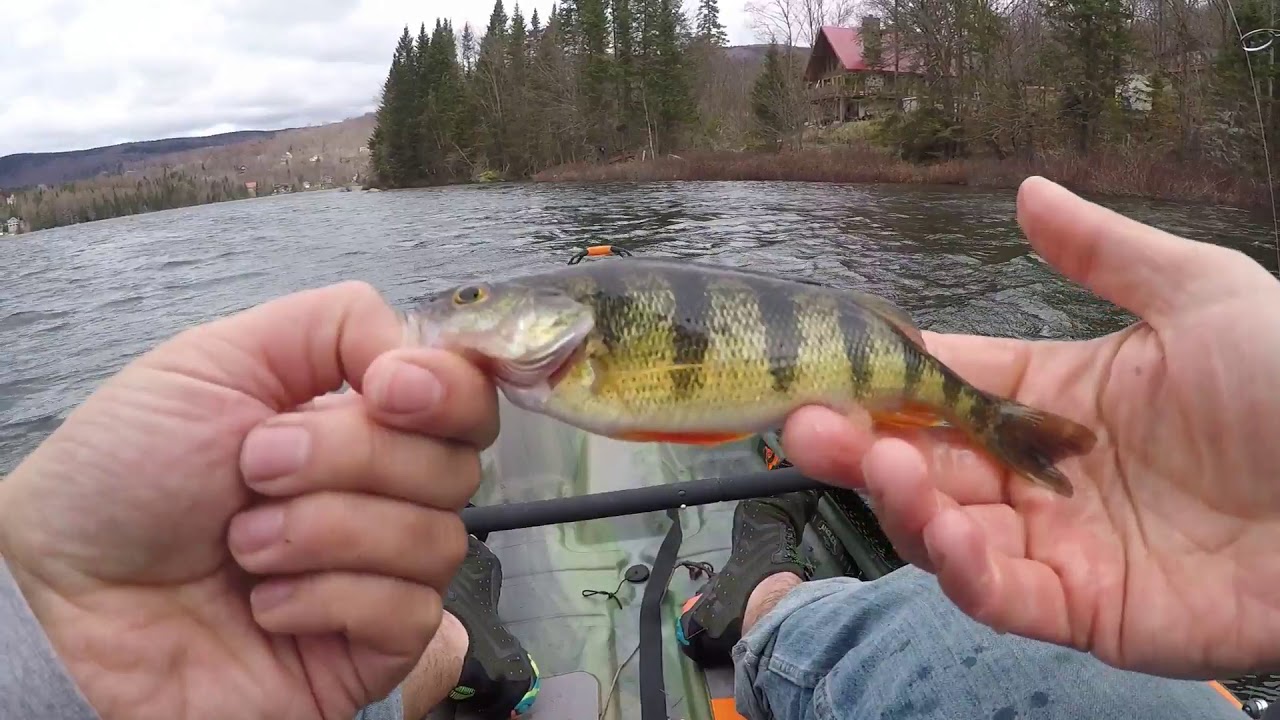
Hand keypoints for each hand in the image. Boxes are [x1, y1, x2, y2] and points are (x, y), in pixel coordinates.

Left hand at [0, 282, 497, 719]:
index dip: (446, 388)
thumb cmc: (119, 479)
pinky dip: (328, 599)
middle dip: (349, 458)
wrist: (62, 598)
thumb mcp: (214, 360)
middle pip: (456, 463)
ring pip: (438, 538)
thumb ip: (334, 326)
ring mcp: (379, 571)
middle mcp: (379, 491)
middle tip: (255, 469)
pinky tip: (265, 604)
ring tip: (242, 546)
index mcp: (354, 417)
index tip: (385, 390)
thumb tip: (421, 354)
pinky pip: (411, 613)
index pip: (465, 395)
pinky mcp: (371, 649)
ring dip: (326, 532)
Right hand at [782, 176, 1279, 679]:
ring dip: (904, 506)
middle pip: (926, 466)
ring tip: (884, 468)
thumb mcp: (1204, 296)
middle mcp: (1040, 476)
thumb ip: (1106, 252)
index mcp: (1055, 399)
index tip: (827, 370)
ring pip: (949, 535)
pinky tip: (952, 534)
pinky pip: (1007, 599)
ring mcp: (1060, 548)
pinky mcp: (1089, 613)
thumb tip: (1027, 190)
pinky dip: (968, 572)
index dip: (886, 381)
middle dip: (861, 449)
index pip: (947, 387)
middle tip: (806, 428)